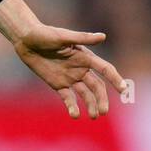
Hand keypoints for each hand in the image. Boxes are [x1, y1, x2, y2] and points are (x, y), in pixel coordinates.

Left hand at [0, 0, 126, 118]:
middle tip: (103, 112)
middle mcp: (81, 69)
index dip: (115, 79)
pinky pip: (68, 97)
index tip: (124, 90)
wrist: (26, 40)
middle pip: (97, 87)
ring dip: (90, 105)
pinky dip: (72, 106)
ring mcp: (70, 78)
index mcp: (86, 57)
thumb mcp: (63, 37)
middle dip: (101, 99)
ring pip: (85, 94)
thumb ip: (83, 38)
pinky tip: (75, 115)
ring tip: (93, 116)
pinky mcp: (58, 84)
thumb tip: (103, 36)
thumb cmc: (45, 34)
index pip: (105, 69)